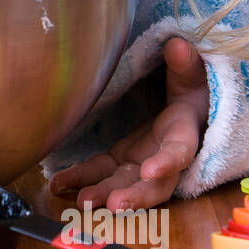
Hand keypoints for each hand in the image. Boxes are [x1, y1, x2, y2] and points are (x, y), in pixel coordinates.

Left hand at [48, 37, 208, 209]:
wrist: (184, 110)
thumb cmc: (190, 94)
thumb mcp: (190, 78)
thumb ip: (184, 65)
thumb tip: (176, 44)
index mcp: (183, 136)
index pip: (179, 153)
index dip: (167, 163)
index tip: (150, 170)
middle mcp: (162, 158)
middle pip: (154, 185)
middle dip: (134, 195)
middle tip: (114, 204)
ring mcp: (139, 163)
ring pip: (124, 184)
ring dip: (103, 193)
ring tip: (81, 200)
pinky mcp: (119, 161)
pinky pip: (100, 173)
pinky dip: (80, 179)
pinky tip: (57, 185)